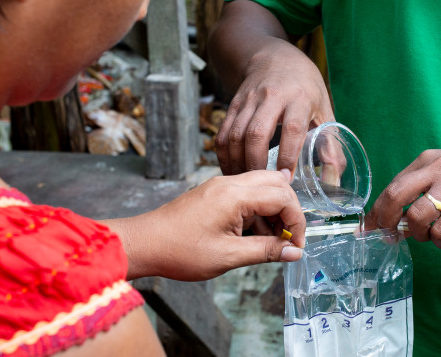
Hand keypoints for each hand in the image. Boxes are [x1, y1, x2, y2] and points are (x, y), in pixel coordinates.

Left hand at [114, 170, 306, 281]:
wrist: (144, 243)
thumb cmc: (179, 251)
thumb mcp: (227, 256)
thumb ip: (265, 251)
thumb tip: (294, 252)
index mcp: (234, 195)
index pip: (283, 196)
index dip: (296, 222)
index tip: (295, 246)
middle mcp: (230, 183)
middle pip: (277, 184)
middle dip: (289, 211)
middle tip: (286, 240)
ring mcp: (221, 186)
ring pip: (263, 186)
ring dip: (273, 211)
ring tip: (268, 241)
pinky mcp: (215, 193)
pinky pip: (247, 193)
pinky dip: (258, 210)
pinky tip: (252, 234)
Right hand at [216, 39, 333, 174]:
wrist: (274, 57)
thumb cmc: (304, 87)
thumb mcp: (324, 109)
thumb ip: (330, 144)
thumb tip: (335, 178)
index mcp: (299, 98)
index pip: (292, 128)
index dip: (289, 155)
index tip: (286, 178)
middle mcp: (271, 97)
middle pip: (257, 133)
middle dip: (257, 163)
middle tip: (262, 185)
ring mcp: (249, 100)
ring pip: (236, 135)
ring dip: (238, 163)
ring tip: (246, 182)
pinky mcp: (233, 105)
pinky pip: (223, 133)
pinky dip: (224, 155)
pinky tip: (232, 170)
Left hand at [364, 149, 440, 249]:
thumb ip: (424, 185)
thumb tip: (394, 216)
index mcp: (429, 159)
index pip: (392, 185)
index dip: (377, 210)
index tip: (368, 228)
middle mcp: (439, 168)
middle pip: (395, 197)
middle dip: (386, 222)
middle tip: (390, 236)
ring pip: (417, 218)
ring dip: (419, 235)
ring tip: (432, 236)